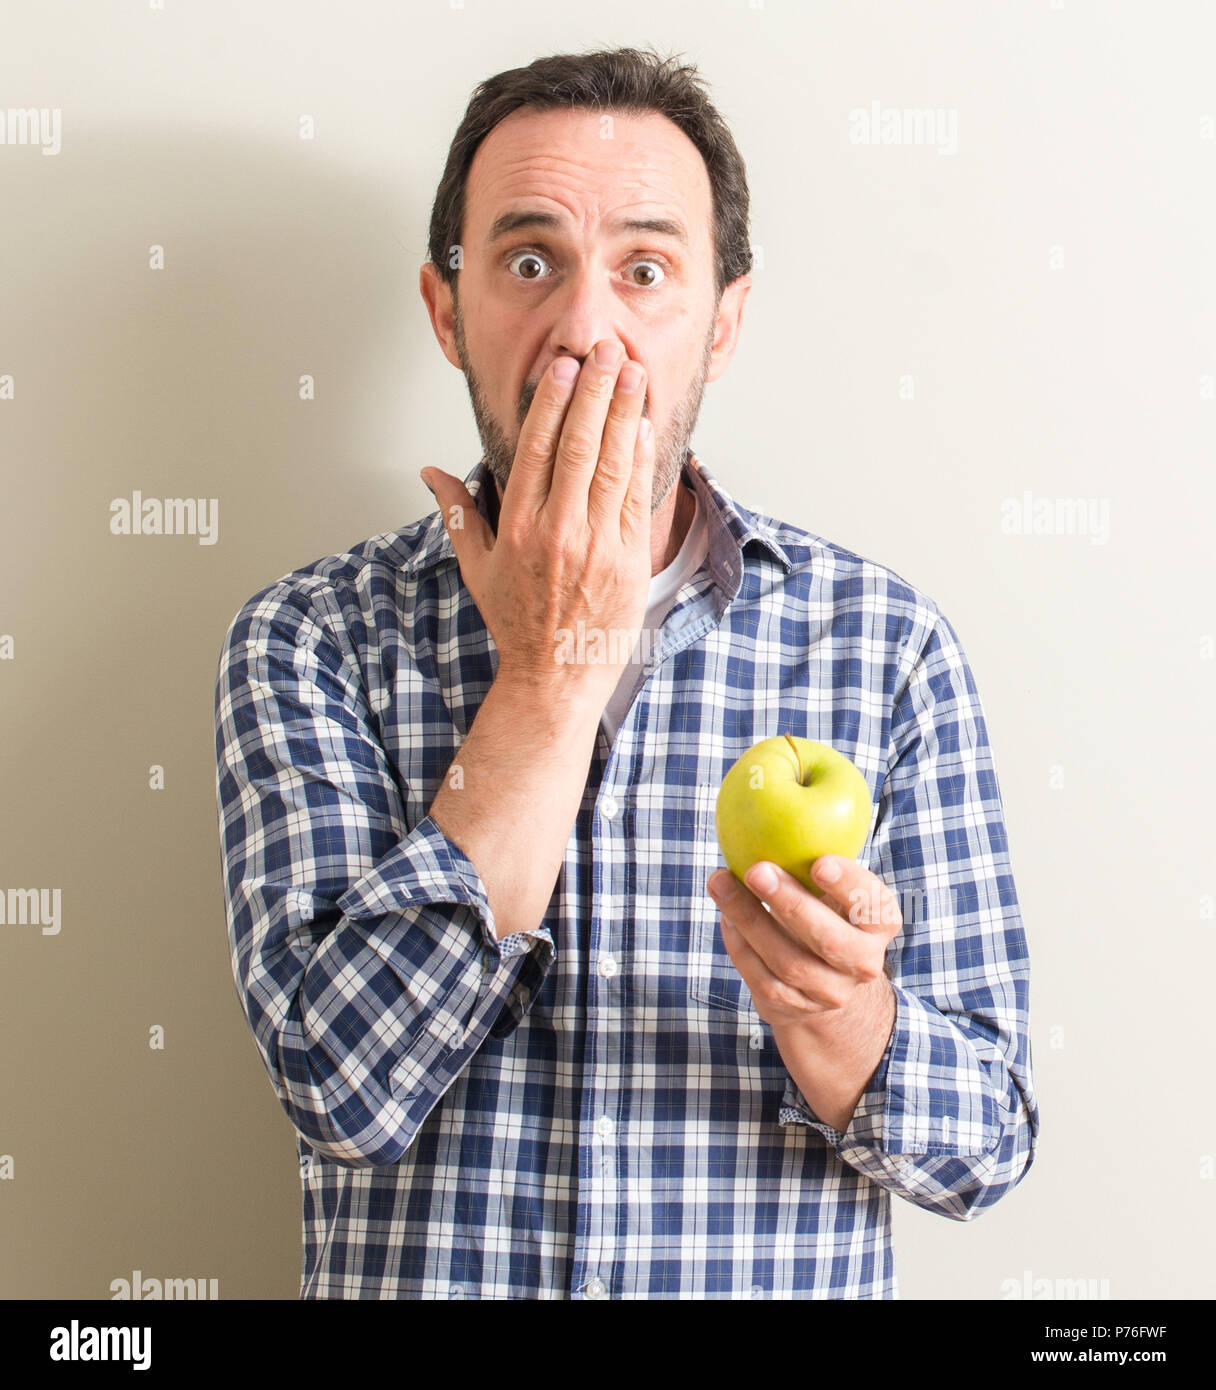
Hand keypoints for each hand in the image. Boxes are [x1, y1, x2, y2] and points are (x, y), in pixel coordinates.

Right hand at [420, 340, 654, 700]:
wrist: (556, 679)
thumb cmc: (518, 625)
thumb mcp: (478, 570)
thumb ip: (458, 515)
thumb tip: (431, 472)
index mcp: (518, 528)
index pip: (537, 449)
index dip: (554, 402)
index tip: (564, 368)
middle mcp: (557, 532)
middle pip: (580, 445)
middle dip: (596, 392)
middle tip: (607, 352)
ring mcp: (596, 547)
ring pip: (612, 465)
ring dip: (625, 413)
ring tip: (634, 373)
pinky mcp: (627, 562)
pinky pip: (634, 498)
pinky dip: (640, 459)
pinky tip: (643, 426)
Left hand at [705, 855, 901, 1027]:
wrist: (823, 986)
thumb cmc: (826, 914)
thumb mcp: (837, 890)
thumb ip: (821, 859)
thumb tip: (784, 799)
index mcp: (879, 925)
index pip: (874, 906)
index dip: (849, 885)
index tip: (819, 862)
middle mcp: (862, 962)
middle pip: (829, 940)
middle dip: (791, 904)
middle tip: (757, 870)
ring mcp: (828, 991)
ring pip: (788, 960)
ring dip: (749, 918)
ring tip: (721, 883)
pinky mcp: (792, 1006)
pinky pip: (760, 976)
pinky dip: (739, 943)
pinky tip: (727, 915)